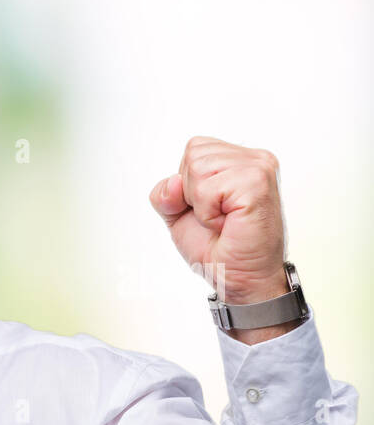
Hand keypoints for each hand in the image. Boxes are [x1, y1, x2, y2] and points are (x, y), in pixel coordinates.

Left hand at [149, 136, 289, 305]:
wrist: (237, 276)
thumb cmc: (216, 246)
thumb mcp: (177, 214)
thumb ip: (165, 192)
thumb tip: (173, 182)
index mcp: (239, 159)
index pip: (194, 148)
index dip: (187, 184)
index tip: (209, 207)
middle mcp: (253, 158)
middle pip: (193, 154)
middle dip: (191, 192)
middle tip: (216, 216)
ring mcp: (259, 167)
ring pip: (198, 168)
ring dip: (201, 204)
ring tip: (222, 219)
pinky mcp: (257, 182)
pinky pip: (207, 188)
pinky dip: (207, 213)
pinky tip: (227, 223)